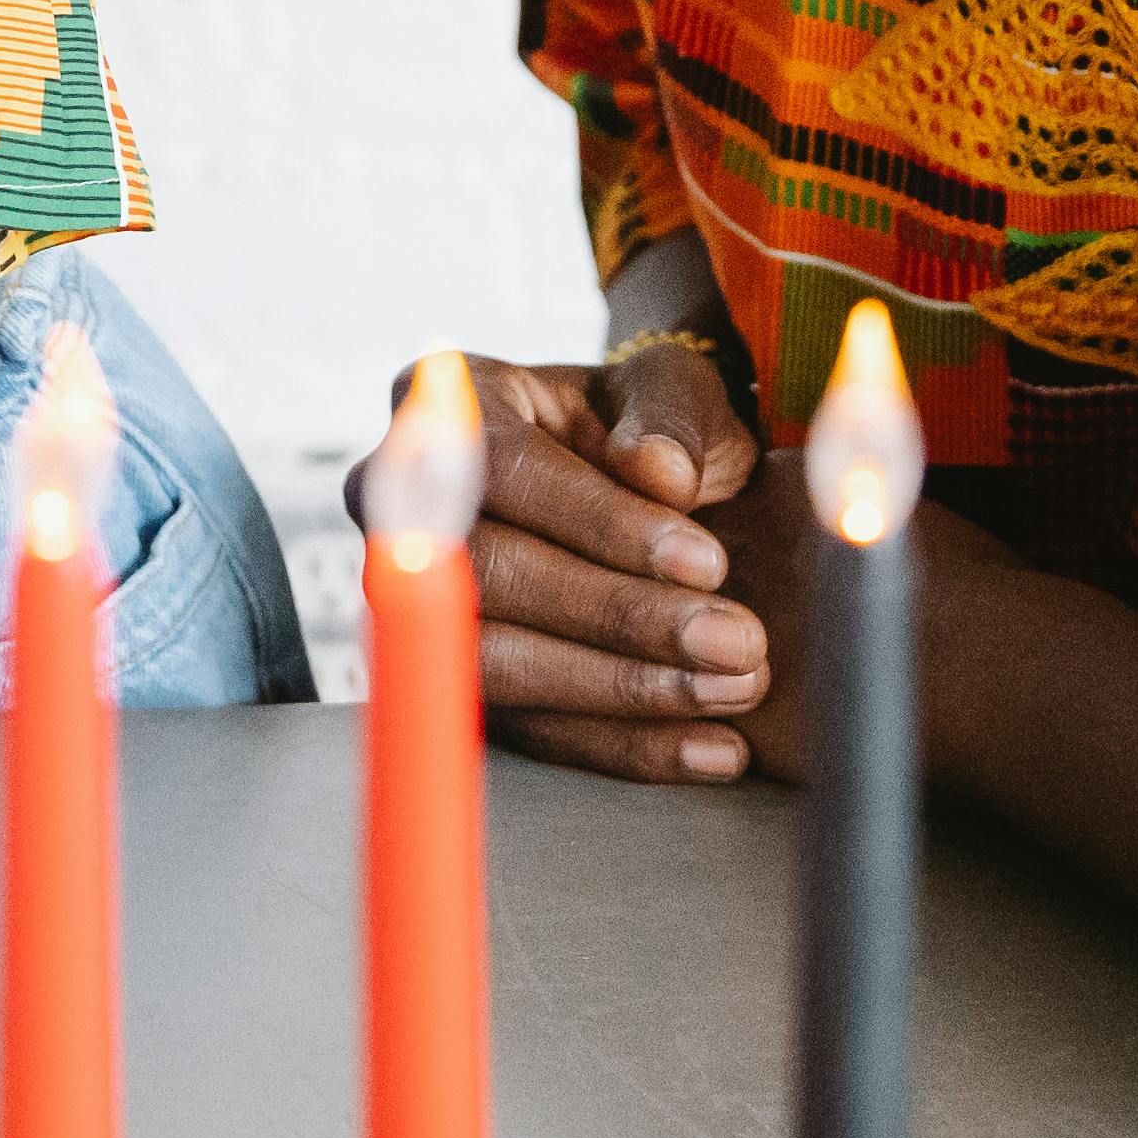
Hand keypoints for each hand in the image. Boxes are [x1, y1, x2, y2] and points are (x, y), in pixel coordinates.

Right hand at [459, 343, 774, 783]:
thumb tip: (658, 470)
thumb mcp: (675, 389)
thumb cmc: (648, 427)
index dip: (599, 522)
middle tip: (734, 640)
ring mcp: (418, 603)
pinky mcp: (457, 681)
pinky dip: (625, 745)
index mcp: (451, 404)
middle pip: (489, 576)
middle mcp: (403, 504)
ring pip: (496, 663)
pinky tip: (710, 747)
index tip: (704, 561)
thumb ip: (670, 416)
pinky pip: (527, 730)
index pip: (506, 470)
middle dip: (619, 617)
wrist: (646, 494)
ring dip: (621, 689)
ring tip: (729, 688)